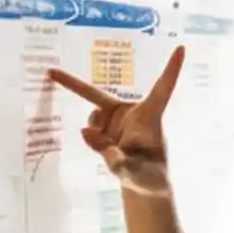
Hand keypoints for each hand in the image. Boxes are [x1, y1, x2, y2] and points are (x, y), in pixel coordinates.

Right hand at [47, 46, 184, 195]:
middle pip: (99, 97)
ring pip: (92, 120)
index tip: (182, 47)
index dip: (171, 68)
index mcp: (150, 116)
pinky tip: (104, 151)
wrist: (144, 185)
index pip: (162, 88)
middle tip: (51, 72)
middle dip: (74, 85)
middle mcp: (131, 113)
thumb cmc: (150, 178)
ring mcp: (116, 120)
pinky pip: (90, 131)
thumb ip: (114, 158)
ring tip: (110, 151)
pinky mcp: (106, 129)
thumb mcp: (134, 174)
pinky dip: (93, 141)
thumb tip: (85, 132)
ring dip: (95, 135)